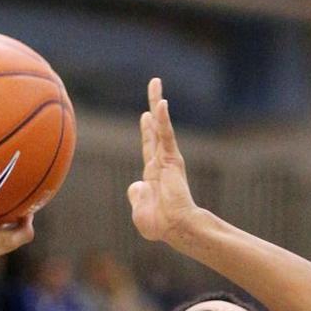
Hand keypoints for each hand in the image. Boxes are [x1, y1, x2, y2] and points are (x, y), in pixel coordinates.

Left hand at [127, 77, 200, 246]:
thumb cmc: (160, 225)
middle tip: (155, 85)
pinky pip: (166, 135)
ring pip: (160, 125)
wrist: (175, 227)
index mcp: (154, 175)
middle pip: (155, 129)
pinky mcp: (172, 159)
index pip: (149, 147)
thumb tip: (136, 186)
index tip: (145, 116)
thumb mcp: (140, 211)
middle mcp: (161, 162)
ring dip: (157, 103)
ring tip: (155, 83)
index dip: (147, 131)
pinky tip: (161, 104)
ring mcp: (167, 159)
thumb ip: (136, 197)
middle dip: (153, 107)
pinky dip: (163, 120)